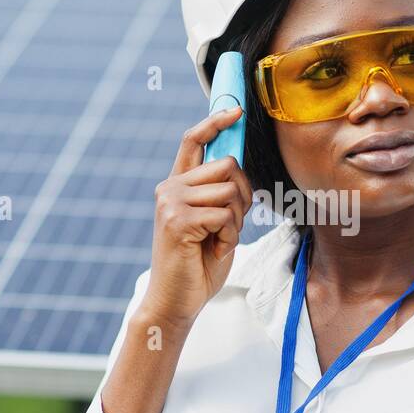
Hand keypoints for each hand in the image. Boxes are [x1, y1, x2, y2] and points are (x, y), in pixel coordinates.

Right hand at [141, 106, 252, 324]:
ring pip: (231, 191)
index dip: (215, 122)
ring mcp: (172, 202)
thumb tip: (238, 166)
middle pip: (228, 165)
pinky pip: (226, 215)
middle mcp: (170, 188)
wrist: (175, 301)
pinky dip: (229, 236)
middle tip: (231, 226)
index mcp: (177, 185)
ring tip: (218, 241)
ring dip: (236, 221)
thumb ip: (220, 194)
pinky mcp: (178, 220)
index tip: (236, 111)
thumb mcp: (213, 221)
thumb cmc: (198, 264)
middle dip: (243, 196)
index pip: (193, 140)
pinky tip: (213, 250)